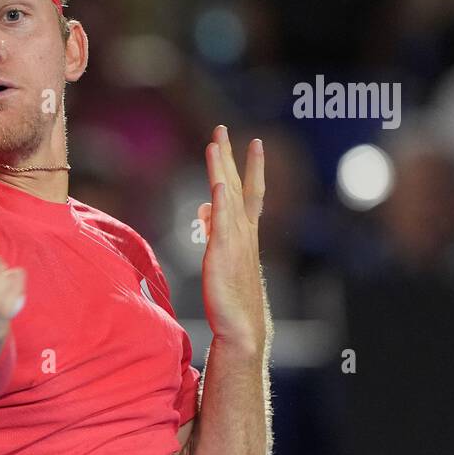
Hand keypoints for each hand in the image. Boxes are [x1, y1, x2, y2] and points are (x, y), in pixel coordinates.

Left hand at [198, 125, 266, 351]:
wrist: (241, 325)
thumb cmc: (232, 294)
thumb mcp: (220, 253)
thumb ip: (214, 228)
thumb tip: (204, 207)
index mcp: (243, 232)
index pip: (247, 192)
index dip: (247, 166)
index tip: (250, 142)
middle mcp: (242, 231)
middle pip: (236, 186)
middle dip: (229, 156)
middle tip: (222, 129)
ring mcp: (234, 242)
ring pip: (228, 198)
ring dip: (222, 169)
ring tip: (215, 144)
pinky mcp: (223, 255)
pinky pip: (223, 224)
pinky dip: (222, 203)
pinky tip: (218, 184)